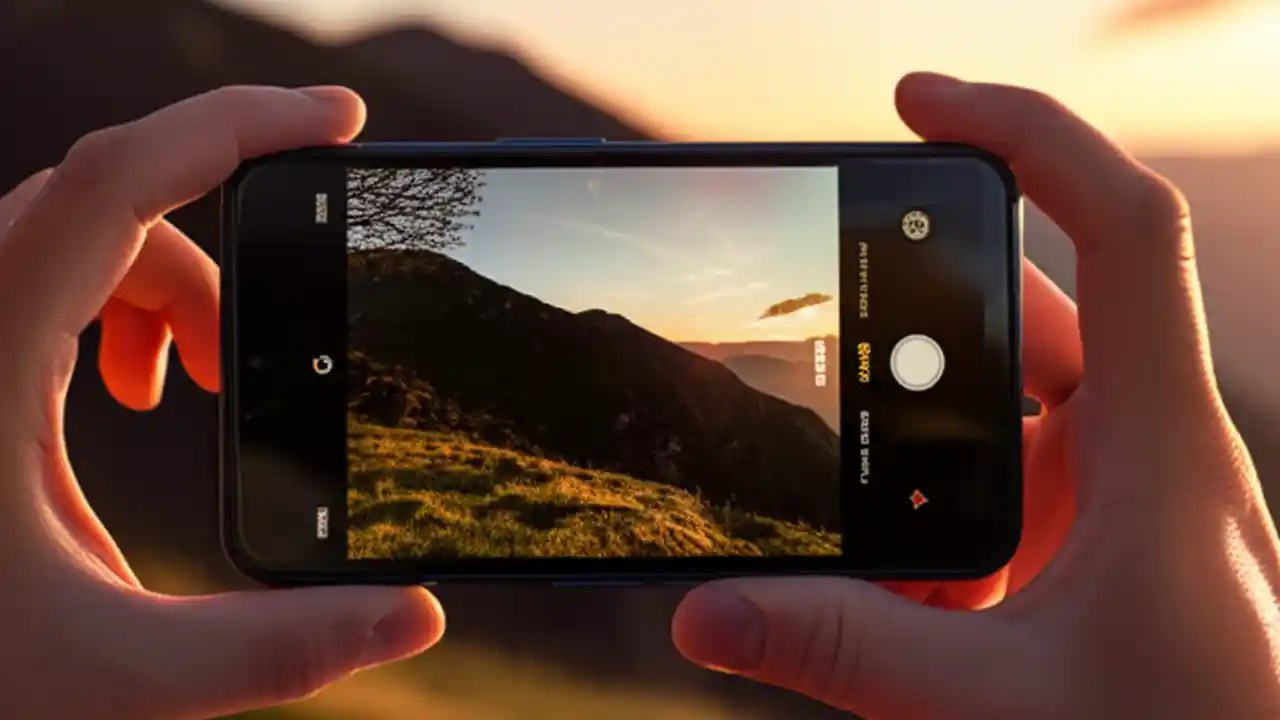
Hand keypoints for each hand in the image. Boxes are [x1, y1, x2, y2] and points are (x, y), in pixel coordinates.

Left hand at [0, 87, 443, 718]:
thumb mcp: (111, 669)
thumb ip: (270, 649)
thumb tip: (417, 613)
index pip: (120, 180)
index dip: (237, 125)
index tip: (338, 121)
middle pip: (109, 202)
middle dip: (214, 263)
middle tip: (259, 352)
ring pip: (80, 234)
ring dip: (167, 290)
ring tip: (190, 386)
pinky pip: (53, 272)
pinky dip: (121, 310)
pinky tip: (131, 392)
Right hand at [671, 73, 1279, 718]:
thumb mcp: (1002, 705)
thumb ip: (847, 651)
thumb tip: (703, 612)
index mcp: (1162, 449)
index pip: (1121, 227)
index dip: (1027, 133)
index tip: (917, 101)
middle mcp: (1146, 451)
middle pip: (1022, 321)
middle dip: (909, 346)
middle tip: (817, 364)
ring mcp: (1118, 499)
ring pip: (997, 418)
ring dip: (916, 463)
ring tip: (864, 530)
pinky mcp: (1090, 548)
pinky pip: (998, 491)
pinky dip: (937, 522)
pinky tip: (911, 595)